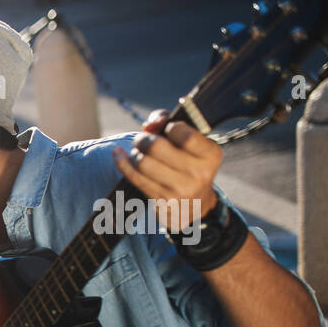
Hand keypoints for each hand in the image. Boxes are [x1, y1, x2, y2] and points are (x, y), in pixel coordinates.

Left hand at [113, 109, 221, 231]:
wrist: (194, 204)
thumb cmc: (188, 163)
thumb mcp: (189, 142)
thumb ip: (168, 122)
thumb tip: (149, 125)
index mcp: (210, 155)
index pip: (185, 135)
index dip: (170, 127)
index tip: (167, 129)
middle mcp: (199, 174)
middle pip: (157, 147)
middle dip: (144, 139)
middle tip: (142, 140)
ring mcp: (180, 190)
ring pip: (143, 163)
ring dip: (135, 154)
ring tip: (138, 152)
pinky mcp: (161, 202)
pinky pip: (135, 178)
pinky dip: (122, 163)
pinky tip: (117, 154)